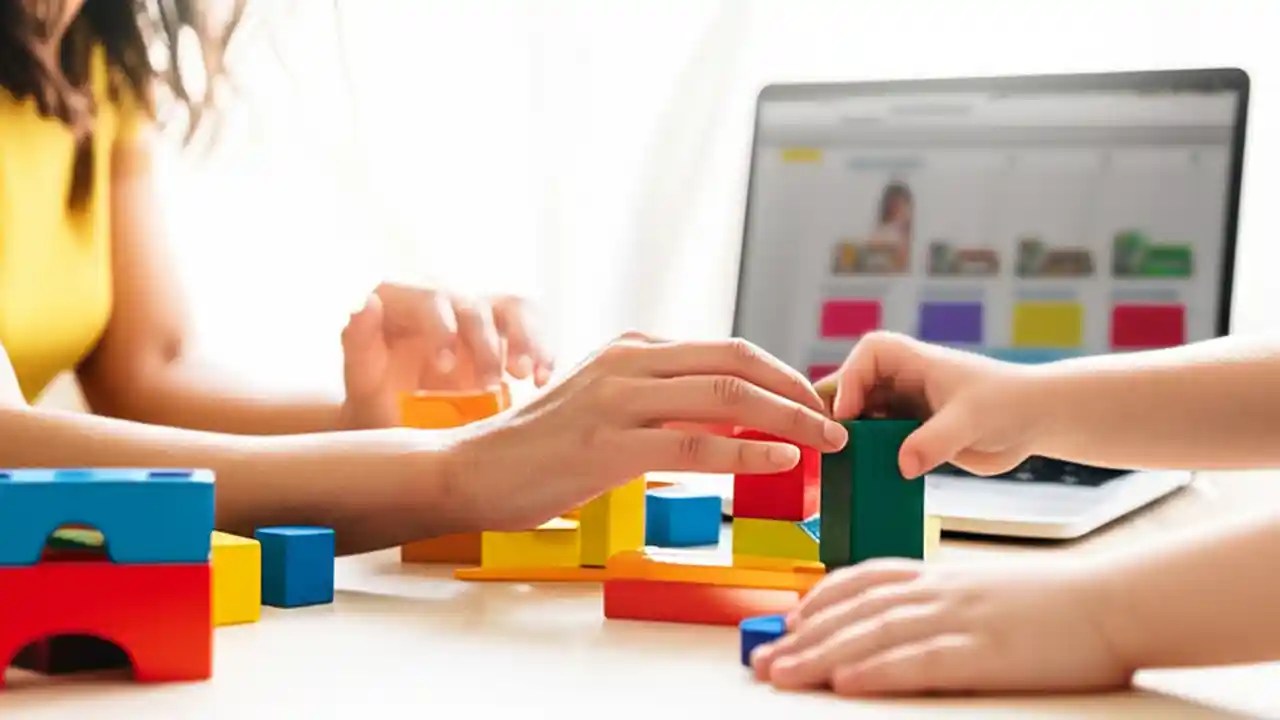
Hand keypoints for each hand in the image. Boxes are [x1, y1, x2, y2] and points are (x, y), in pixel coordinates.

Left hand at [339, 283, 553, 428]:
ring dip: (526, 339)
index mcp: (404, 299)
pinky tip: (543, 381)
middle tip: (488, 386)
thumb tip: (365, 301)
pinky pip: (534, 329)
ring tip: (528, 376)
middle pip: (475, 305)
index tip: (444, 368)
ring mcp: (479, 314)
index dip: (442, 328)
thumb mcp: (360, 380)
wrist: (403, 427)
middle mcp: (445, 299)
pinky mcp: (507, 334)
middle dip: (486, 345)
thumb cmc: (377, 403)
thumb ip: (358, 342)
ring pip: (515, 307)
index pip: (429, 298)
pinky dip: (543, 352)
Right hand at [446, 334, 849, 530]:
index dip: (781, 376)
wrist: (471, 469)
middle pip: (737, 362)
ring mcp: (618, 399)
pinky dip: (746, 452)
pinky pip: (694, 444)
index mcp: (634, 348)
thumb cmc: (541, 446)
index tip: (815, 406)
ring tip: (826, 444)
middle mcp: (630, 361)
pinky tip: (779, 460)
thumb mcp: (605, 404)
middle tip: (836, 423)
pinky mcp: (608, 444)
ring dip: (787, 419)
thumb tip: (726, 417)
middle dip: (797, 392)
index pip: (727, 351)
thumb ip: (659, 400)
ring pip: (725, 396)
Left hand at [750, 558, 1131, 695]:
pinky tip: (847, 681)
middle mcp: (938, 592)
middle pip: (856, 613)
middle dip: (804, 639)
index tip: (790, 620)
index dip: (820, 601)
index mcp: (939, 575)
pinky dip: (879, 671)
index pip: (863, 580)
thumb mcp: (984, 589)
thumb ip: (940, 599)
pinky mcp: (984, 653)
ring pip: (874, 636)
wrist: (1112, 602)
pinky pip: (921, 661)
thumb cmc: (1053, 603)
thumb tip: (900, 621)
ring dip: (822, 656)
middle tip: (763, 661)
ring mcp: (959, 620)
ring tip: (784, 674)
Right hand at [815, 331, 1046, 477]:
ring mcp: (902, 407)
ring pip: (860, 418)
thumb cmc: (1009, 402)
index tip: (848, 414)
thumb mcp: (969, 420)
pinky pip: (876, 443)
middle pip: (852, 388)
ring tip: (842, 466)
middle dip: (838, 413)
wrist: (1036, 421)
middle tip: (831, 445)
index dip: (849, 381)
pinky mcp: (908, 434)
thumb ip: (935, 441)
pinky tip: (864, 477)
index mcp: (911, 359)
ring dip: (850, 440)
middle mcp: (900, 380)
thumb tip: (903, 464)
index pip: (867, 356)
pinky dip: (867, 458)